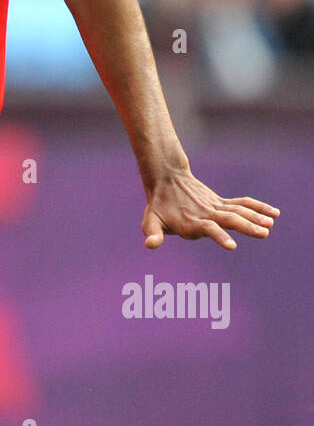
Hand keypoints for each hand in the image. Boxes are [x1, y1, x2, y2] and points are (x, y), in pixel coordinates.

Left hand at [142, 170, 278, 250]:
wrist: (167, 179)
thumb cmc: (158, 207)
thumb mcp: (150, 221)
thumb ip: (152, 234)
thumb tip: (150, 245)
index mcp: (191, 222)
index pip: (208, 229)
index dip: (219, 237)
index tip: (232, 246)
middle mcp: (206, 213)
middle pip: (229, 219)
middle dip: (246, 226)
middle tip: (263, 234)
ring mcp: (216, 206)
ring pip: (239, 211)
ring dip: (255, 217)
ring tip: (271, 224)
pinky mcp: (221, 203)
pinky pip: (242, 204)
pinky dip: (257, 207)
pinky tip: (274, 213)